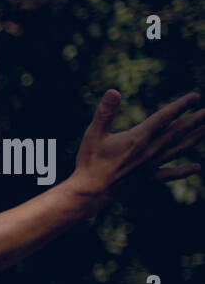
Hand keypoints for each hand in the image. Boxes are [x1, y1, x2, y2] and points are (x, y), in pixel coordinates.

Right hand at [68, 89, 203, 204]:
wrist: (90, 192)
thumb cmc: (89, 162)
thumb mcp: (93, 134)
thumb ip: (105, 112)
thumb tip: (113, 91)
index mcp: (138, 138)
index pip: (164, 117)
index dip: (180, 106)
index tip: (195, 97)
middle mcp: (150, 151)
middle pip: (178, 132)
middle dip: (196, 120)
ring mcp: (151, 165)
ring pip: (179, 149)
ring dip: (195, 137)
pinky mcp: (148, 178)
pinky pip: (170, 173)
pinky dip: (184, 170)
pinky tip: (197, 167)